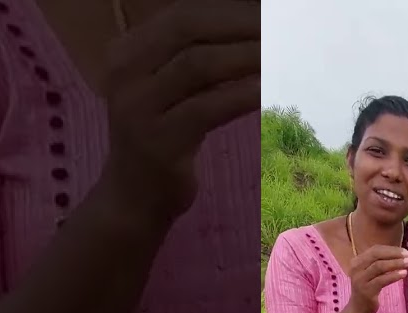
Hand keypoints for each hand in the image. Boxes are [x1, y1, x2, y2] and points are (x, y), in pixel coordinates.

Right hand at [98, 0, 260, 225]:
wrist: (134, 199)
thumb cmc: (163, 140)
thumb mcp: (173, 93)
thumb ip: (197, 60)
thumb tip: (253, 30)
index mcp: (127, 52)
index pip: (182, 15)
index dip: (230, 10)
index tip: (270, 12)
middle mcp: (125, 73)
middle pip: (188, 28)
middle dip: (239, 23)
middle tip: (282, 25)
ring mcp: (138, 108)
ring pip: (198, 64)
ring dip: (246, 54)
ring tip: (283, 51)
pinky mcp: (160, 142)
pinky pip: (209, 106)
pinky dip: (244, 92)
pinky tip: (270, 88)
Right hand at [347, 246, 407, 312]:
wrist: (359, 308)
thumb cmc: (368, 288)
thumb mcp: (371, 272)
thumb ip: (381, 262)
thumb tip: (401, 253)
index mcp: (357, 261)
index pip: (375, 250)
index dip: (391, 249)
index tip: (405, 251)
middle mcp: (356, 268)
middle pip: (376, 255)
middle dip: (394, 254)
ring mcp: (360, 280)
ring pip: (379, 266)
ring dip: (396, 263)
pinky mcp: (366, 290)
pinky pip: (382, 280)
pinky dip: (393, 275)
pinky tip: (404, 274)